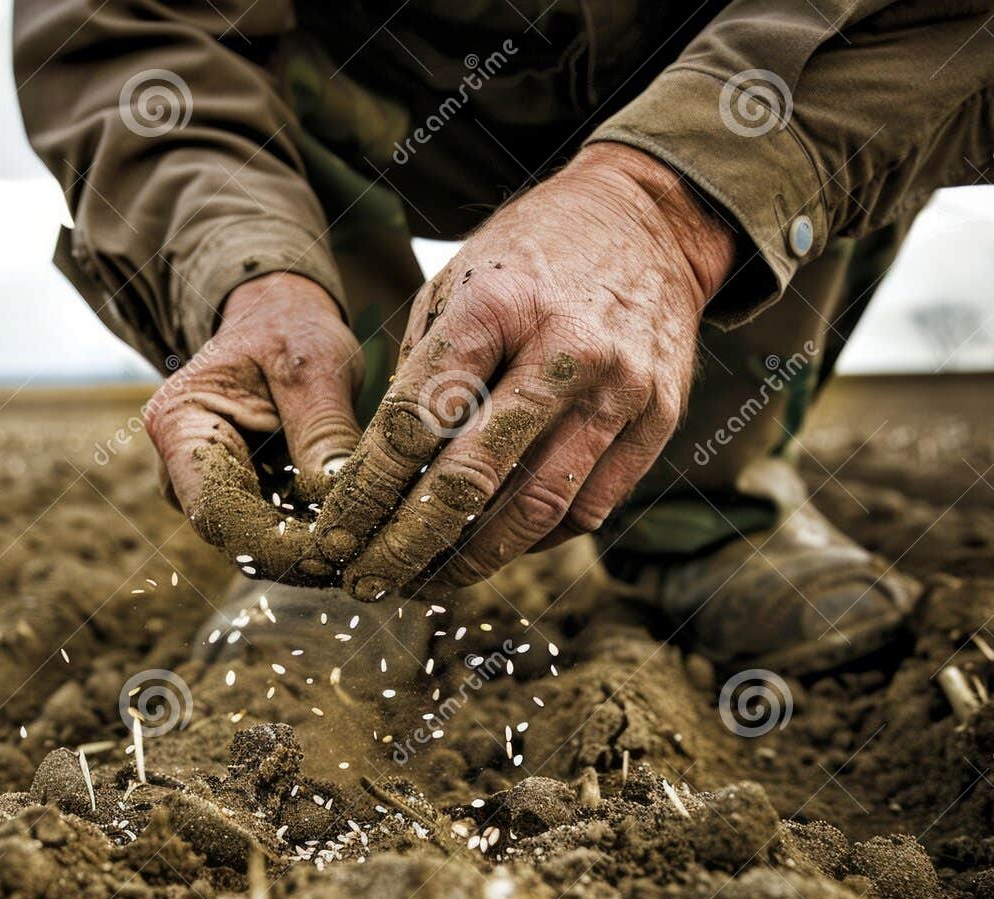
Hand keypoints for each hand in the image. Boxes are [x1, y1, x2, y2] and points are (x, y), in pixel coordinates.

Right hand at [143, 271, 362, 578]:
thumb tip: (344, 502)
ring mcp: (205, 486)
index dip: (272, 543)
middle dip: (295, 554)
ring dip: (306, 548)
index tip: (333, 552)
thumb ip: (324, 432)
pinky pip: (271, 528)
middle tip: (361, 556)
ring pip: (253, 541)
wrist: (279, 320)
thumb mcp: (313, 367)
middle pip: (232, 535)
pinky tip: (351, 530)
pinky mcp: (236, 496)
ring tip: (365, 542)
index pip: (216, 509)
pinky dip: (309, 533)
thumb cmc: (291, 330)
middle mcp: (179, 466)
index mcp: (179, 425)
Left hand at [316, 142, 736, 598]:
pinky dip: (533, 540)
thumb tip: (374, 473)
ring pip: (535, 509)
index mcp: (497, 305)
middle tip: (368, 581)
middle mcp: (564, 350)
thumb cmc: (529, 257)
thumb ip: (419, 373)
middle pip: (471, 479)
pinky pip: (587, 508)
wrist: (649, 221)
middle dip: (409, 544)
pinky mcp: (658, 421)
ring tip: (423, 581)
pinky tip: (491, 549)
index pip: (416, 421)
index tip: (335, 533)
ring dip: (472, 560)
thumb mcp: (455, 283)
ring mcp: (620, 390)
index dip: (368, 490)